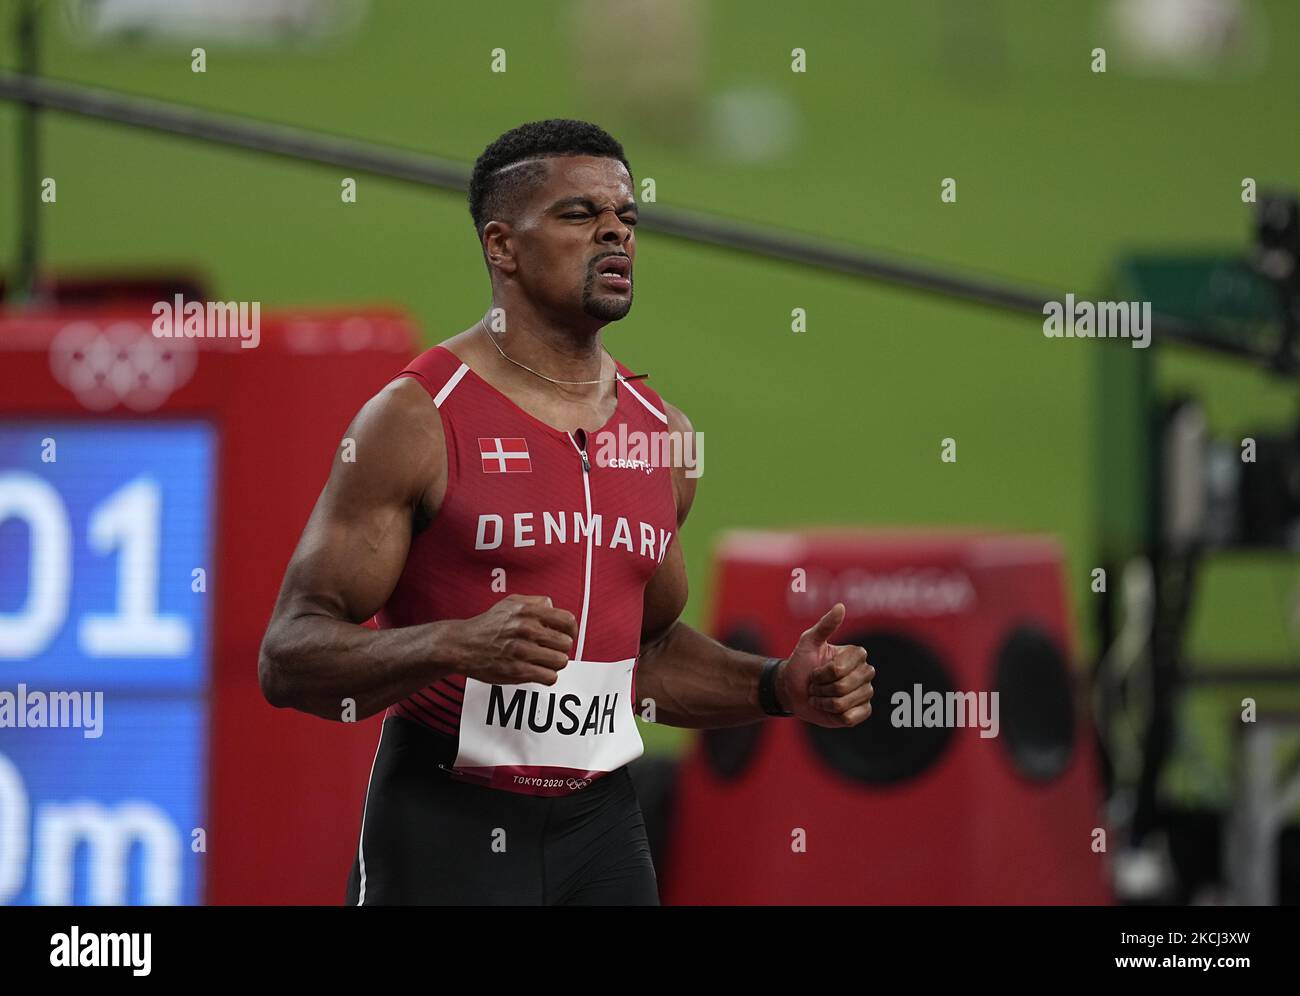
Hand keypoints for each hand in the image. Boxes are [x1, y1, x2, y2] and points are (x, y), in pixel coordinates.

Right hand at [441, 594, 576, 685]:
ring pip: (560, 662)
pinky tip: (538, 671)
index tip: (566, 635)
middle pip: (566, 644)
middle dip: (561, 648)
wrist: (462, 645)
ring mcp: (522, 651)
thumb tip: (554, 607)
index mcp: (528, 611)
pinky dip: (547, 676)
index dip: (571, 630)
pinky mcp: (517, 671)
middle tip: (550, 650)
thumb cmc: (487, 625)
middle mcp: (526, 629)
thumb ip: (535, 602)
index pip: (567, 621)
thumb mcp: (510, 603)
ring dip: (554, 663)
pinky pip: (549, 677)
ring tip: (544, 661)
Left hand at [777, 602, 873, 727]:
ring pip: (844, 703)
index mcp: (856, 655)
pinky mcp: (862, 711)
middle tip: (815, 684)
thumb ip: (825, 625)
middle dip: (821, 687)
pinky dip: (833, 714)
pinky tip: (828, 708)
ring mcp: (865, 693)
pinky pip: (851, 717)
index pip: (842, 667)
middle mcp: (865, 673)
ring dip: (823, 701)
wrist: (793, 690)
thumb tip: (841, 606)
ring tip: (819, 695)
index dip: (823, 671)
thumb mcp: (808, 642)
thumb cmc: (801, 663)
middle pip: (843, 686)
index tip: (815, 669)